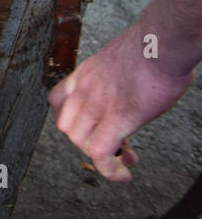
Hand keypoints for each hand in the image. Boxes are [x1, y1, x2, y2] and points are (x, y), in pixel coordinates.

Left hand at [48, 21, 194, 181]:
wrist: (161, 43)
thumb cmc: (152, 47)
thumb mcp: (122, 59)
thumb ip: (118, 76)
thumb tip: (133, 84)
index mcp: (86, 74)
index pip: (57, 100)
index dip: (70, 118)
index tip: (90, 126)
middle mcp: (85, 90)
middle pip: (65, 125)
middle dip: (86, 141)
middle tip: (114, 144)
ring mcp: (98, 104)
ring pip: (79, 141)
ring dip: (100, 156)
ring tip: (124, 160)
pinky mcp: (119, 117)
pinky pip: (101, 152)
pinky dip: (109, 169)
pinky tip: (124, 175)